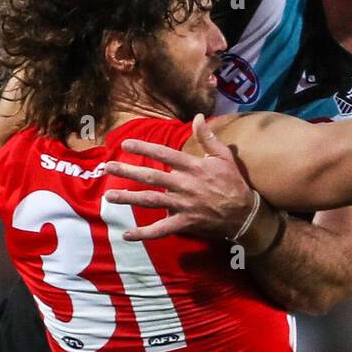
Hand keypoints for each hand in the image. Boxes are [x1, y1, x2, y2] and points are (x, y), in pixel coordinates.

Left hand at [103, 113, 255, 241]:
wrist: (244, 213)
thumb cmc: (234, 182)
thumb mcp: (224, 156)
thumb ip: (208, 137)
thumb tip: (197, 116)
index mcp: (193, 167)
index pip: (164, 154)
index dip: (145, 147)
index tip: (126, 144)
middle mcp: (184, 184)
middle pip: (150, 176)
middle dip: (127, 171)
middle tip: (107, 168)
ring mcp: (182, 205)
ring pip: (150, 200)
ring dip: (128, 198)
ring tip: (109, 196)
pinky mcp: (184, 222)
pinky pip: (161, 229)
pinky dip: (144, 233)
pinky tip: (127, 235)